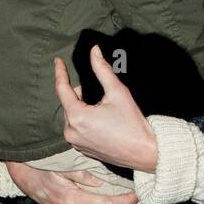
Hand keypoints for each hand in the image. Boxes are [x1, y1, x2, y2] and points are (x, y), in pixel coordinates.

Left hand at [54, 48, 157, 172]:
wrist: (145, 152)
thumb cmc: (132, 123)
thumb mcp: (118, 92)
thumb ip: (102, 69)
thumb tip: (94, 50)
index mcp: (77, 117)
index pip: (62, 89)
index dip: (60, 72)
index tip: (58, 60)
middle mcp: (71, 132)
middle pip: (68, 103)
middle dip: (80, 93)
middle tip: (99, 92)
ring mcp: (75, 143)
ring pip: (72, 116)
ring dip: (81, 107)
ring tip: (102, 108)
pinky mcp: (82, 150)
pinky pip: (76, 129)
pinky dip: (84, 120)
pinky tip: (101, 121)